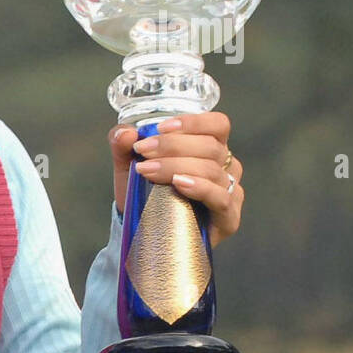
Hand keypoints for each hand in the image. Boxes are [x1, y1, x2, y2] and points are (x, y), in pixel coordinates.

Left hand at [108, 111, 241, 249]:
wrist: (142, 230)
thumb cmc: (142, 192)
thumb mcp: (127, 164)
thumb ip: (122, 144)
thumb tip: (126, 133)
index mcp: (210, 147)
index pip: (217, 125)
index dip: (194, 122)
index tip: (161, 128)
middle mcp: (226, 167)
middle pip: (211, 146)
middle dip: (172, 146)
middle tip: (143, 151)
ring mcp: (230, 192)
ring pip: (212, 170)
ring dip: (176, 166)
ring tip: (147, 171)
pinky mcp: (228, 218)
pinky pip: (220, 197)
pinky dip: (199, 187)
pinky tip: (178, 184)